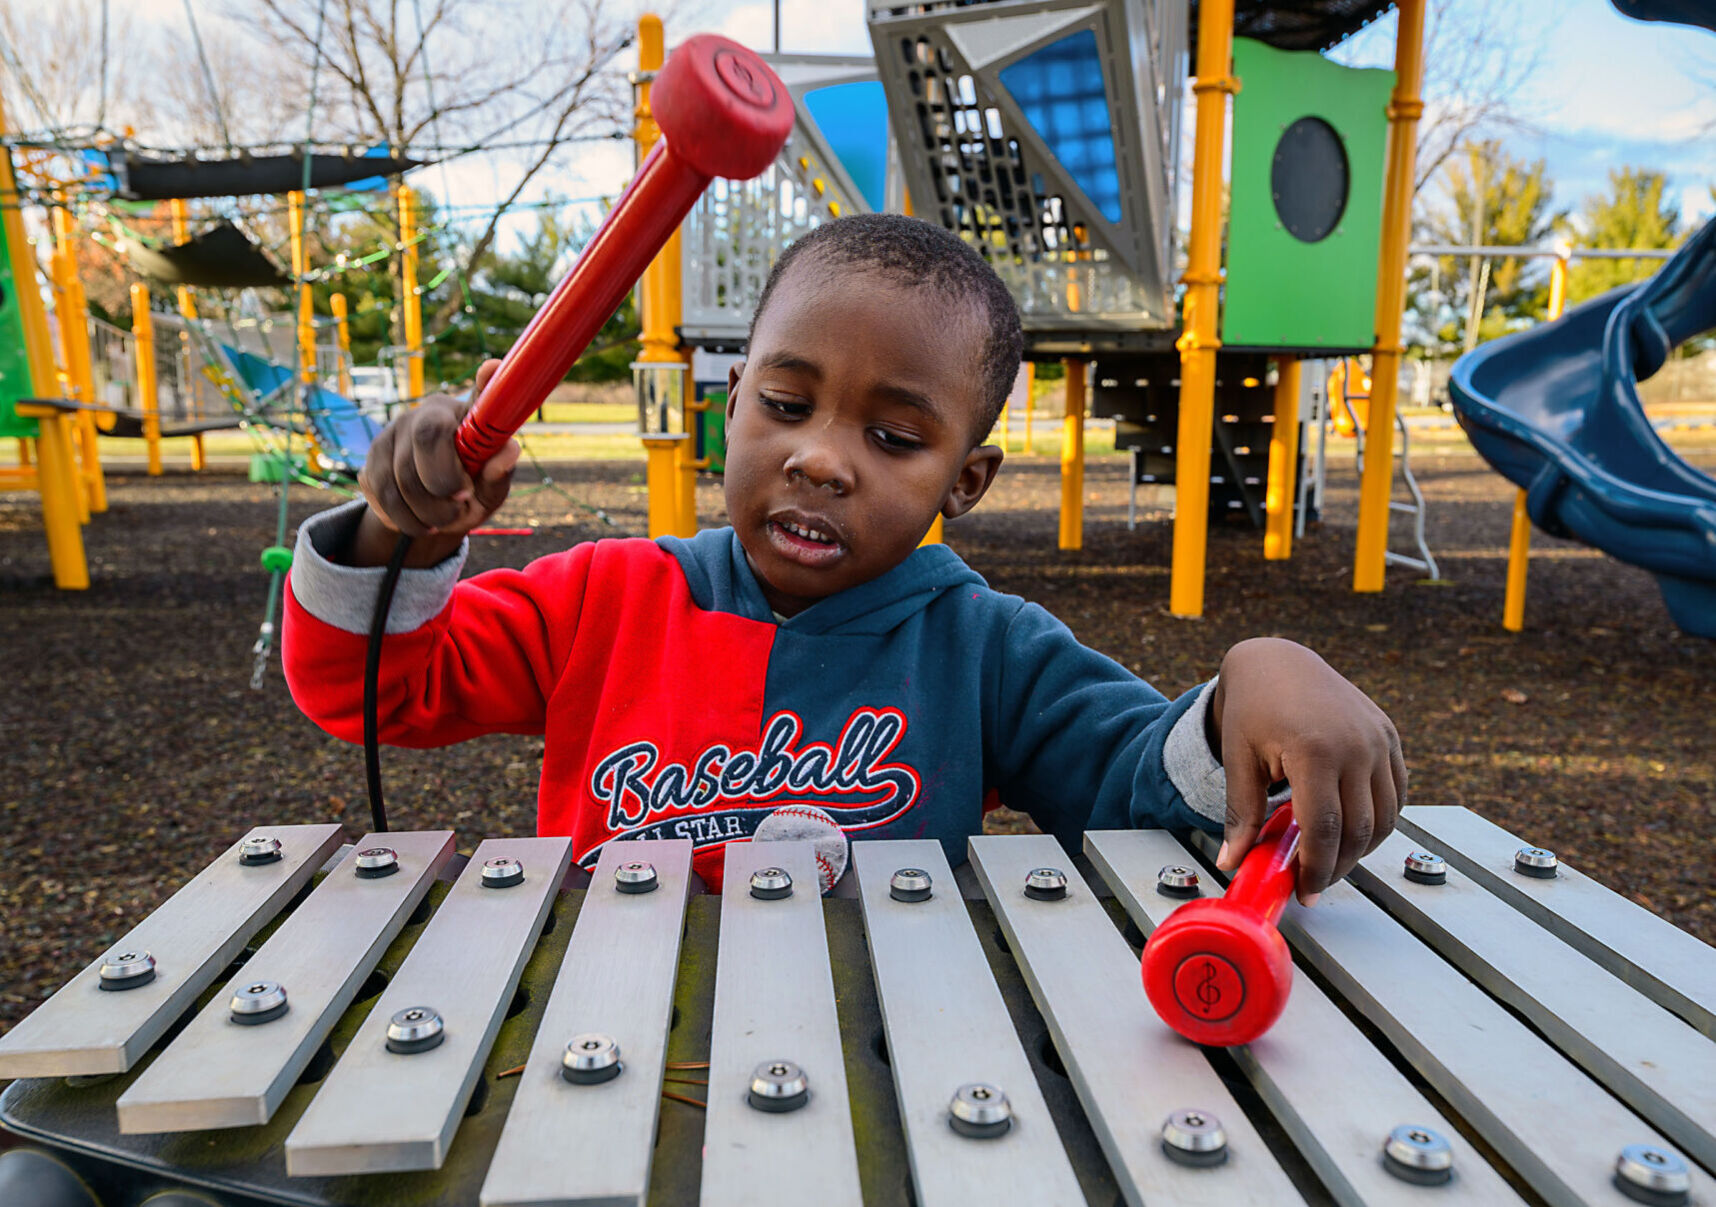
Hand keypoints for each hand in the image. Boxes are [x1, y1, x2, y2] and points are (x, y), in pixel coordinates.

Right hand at [349, 359, 519, 566]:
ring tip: (445, 519)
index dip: (485, 381)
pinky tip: (423, 523)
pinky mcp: (372, 456)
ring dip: (428, 510)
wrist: (428, 513)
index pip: (475, 395)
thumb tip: (509, 452)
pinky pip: (384, 492)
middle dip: (443, 481)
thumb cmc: (469, 492)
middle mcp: (427, 412)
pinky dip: (406, 518)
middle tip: (460, 503)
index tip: (492, 369)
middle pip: (427, 437)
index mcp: (464, 414)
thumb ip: (498, 475)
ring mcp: (394, 431)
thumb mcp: (489, 490)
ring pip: (403, 474)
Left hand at [1208, 638, 1405, 904]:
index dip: (1316, 869)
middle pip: (1359, 830)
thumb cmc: (1253, 708)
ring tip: (1331, 860)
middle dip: (1338, 866)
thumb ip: (1241, 815)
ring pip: (1385, 818)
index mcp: (1315, 750)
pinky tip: (1351, 831)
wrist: (1278, 661)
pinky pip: (1396, 794)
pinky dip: (1379, 821)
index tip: (1305, 892)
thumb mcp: (1239, 760)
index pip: (1324, 830)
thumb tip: (1231, 862)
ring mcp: (1379, 740)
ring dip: (1362, 848)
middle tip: (1315, 884)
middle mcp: (1357, 745)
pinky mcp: (1390, 737)